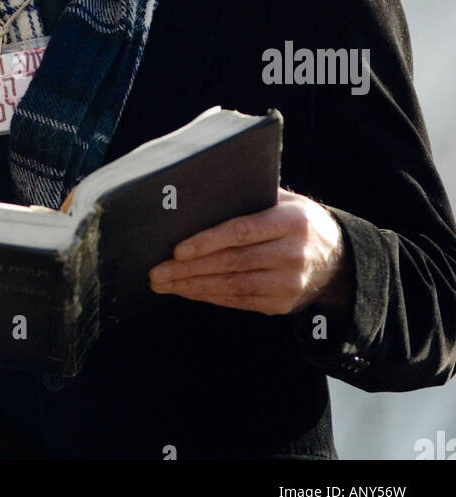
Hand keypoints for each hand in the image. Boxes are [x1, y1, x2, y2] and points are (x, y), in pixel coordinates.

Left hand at [148, 188, 352, 315]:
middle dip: (189, 269)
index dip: (207, 241)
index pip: (242, 231)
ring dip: (193, 286)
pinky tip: (188, 291)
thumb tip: (205, 193)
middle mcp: (291, 253)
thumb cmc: (300, 222)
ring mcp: (287, 282)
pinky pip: (239, 301)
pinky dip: (210, 296)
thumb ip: (252, 196)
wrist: (339, 260)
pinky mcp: (282, 303)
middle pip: (231, 262)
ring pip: (232, 286)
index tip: (177, 249)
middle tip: (157, 271)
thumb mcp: (287, 201)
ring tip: (164, 283)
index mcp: (290, 221)